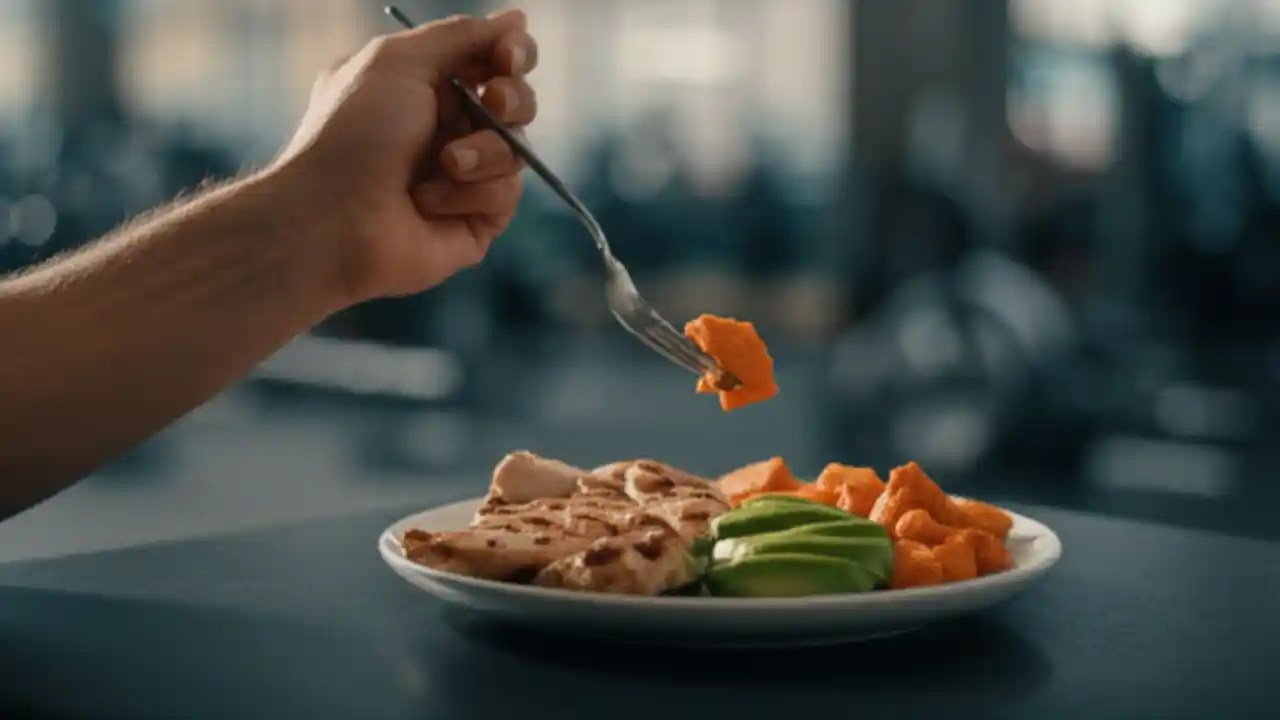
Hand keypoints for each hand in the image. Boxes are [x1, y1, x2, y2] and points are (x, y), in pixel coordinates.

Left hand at [274, 10, 537, 305]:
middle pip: (517, 103)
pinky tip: (427, 202)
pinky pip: (505, 196)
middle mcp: (445, 131)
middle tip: (493, 102)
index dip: (513, 53)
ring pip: (516, 150)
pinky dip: (471, 193)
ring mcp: (463, 179)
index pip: (492, 61)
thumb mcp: (400, 61)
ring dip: (485, 152)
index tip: (508, 56)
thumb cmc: (353, 134)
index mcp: (424, 88)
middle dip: (512, 98)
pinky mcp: (474, 222)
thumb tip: (516, 18)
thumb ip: (462, 36)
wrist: (332, 218)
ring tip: (444, 164)